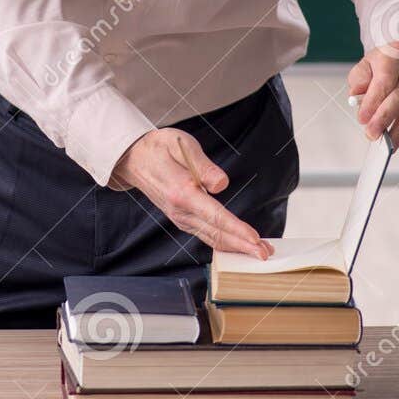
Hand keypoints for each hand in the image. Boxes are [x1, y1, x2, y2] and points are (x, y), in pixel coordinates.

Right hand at [109, 128, 271, 258]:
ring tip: (259, 252)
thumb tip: (221, 184)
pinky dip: (225, 243)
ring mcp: (180, 218)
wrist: (133, 159)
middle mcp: (180, 211)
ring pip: (212, 238)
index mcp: (181, 192)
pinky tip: (239, 246)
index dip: (237, 229)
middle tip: (265, 254)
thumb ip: (202, 164)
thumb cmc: (158, 148)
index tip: (255, 239)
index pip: (215, 215)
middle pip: (216, 233)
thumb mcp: (180, 144)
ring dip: (236, 247)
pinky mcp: (182, 219)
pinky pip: (206, 235)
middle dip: (243, 245)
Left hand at [348, 43, 398, 145]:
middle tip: (372, 134)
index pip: (384, 82)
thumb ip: (359, 81)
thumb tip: (357, 98)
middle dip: (384, 120)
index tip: (362, 119)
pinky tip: (398, 139)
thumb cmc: (384, 67)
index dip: (372, 103)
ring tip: (385, 143)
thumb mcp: (366, 67)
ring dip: (398, 131)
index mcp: (397, 53)